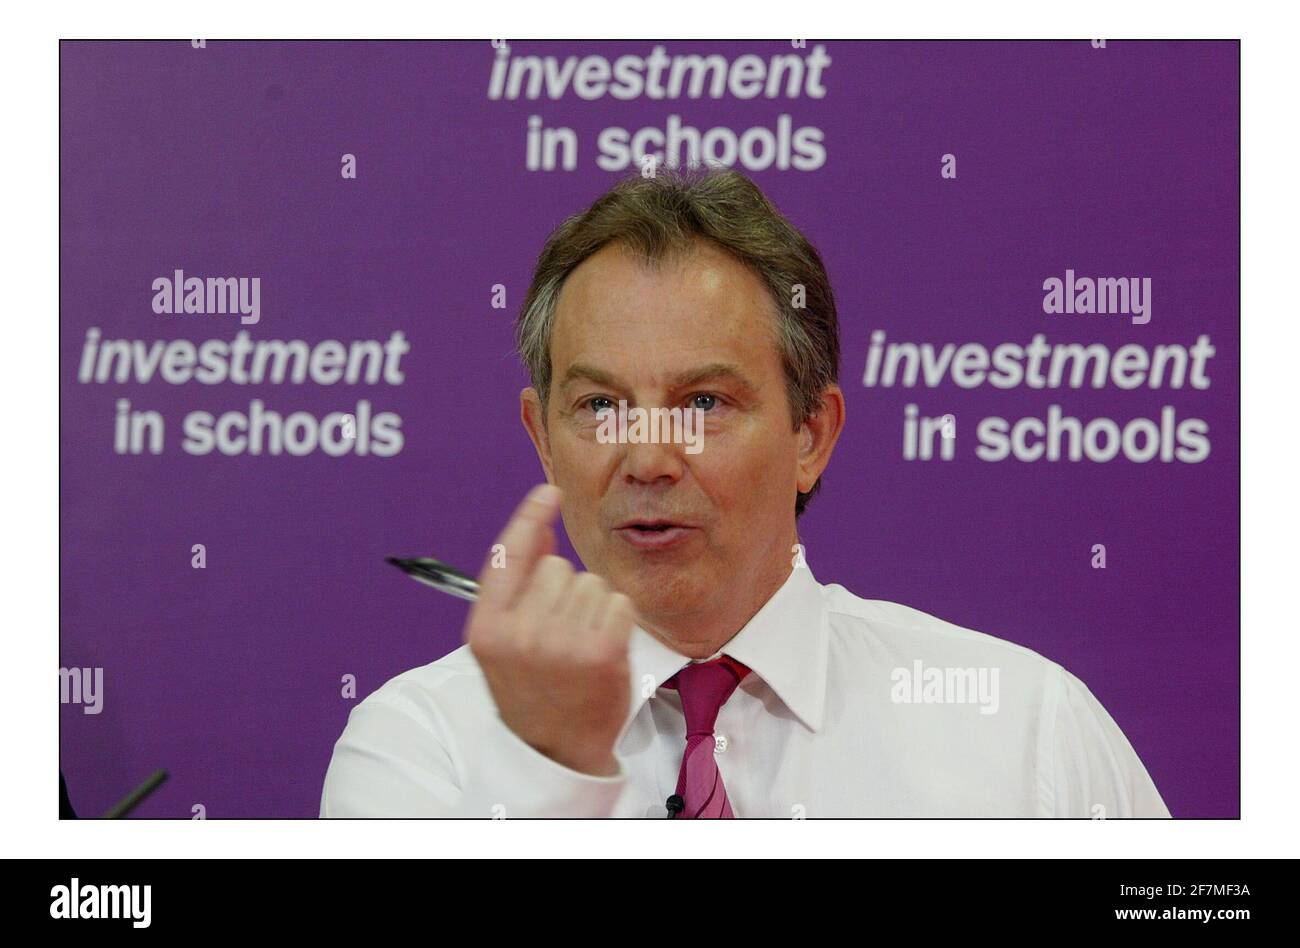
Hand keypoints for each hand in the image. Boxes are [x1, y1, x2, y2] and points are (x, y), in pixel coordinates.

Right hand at [465, 484, 635, 776]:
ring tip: (580, 644)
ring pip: (591, 582)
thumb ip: (514, 583)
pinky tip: (603, 647)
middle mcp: (520, 633)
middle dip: (564, 588)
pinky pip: (617, 601)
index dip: (529, 518)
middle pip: (556, 566)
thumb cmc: (531, 687)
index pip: (507, 556)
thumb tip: (539, 523)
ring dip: (592, 605)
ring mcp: (561, 644)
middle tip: (560, 631)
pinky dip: (617, 618)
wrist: (556, 748)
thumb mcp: (503, 639)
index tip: (549, 490)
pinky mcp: (602, 653)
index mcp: (487, 628)